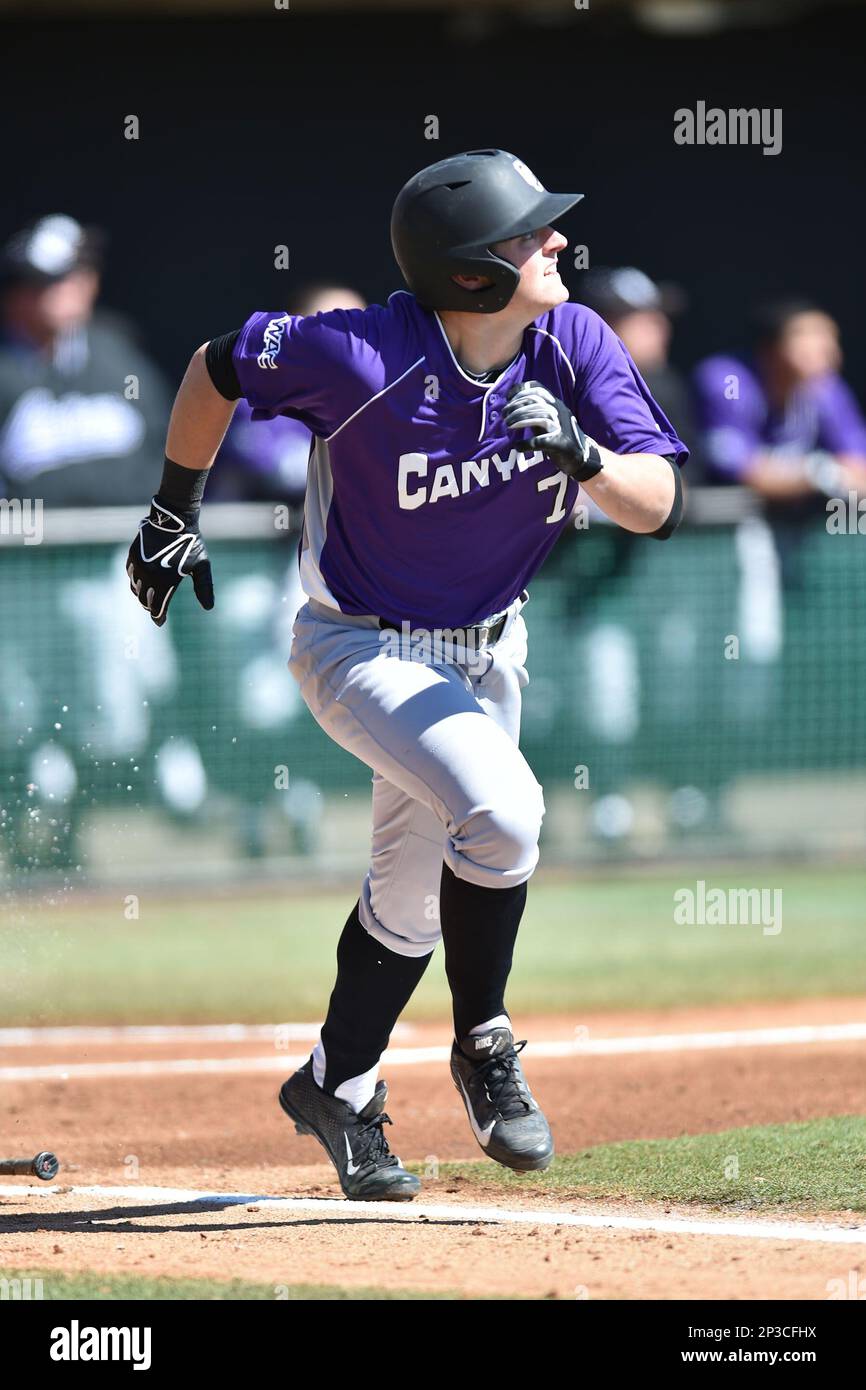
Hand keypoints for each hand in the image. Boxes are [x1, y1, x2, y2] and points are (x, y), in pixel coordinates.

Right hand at [126, 498, 213, 626]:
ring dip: (142, 595)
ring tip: (148, 598)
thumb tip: (208, 608)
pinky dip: (135, 582)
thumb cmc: (191, 543)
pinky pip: (130, 575)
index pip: (158, 607)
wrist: (174, 519)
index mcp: (166, 580)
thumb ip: (204, 588)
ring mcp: (139, 565)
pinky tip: (141, 583)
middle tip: (155, 611)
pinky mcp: (133, 555)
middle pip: (145, 600)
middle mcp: (149, 575)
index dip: (158, 617)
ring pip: (136, 588)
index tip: (160, 622)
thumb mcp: (201, 566)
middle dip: (150, 607)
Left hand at [503, 380, 602, 481]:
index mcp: (555, 404)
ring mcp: (561, 426)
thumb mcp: (547, 418)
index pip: (538, 389)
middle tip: (505, 416)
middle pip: (536, 401)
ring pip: (539, 417)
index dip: (521, 390)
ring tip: (508, 425)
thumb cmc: (559, 435)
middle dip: (517, 406)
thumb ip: (534, 411)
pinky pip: (541, 441)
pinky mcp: (560, 443)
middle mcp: (559, 411)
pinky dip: (527, 443)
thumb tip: (511, 405)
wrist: (581, 455)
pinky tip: (518, 446)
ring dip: (520, 420)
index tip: (508, 397)